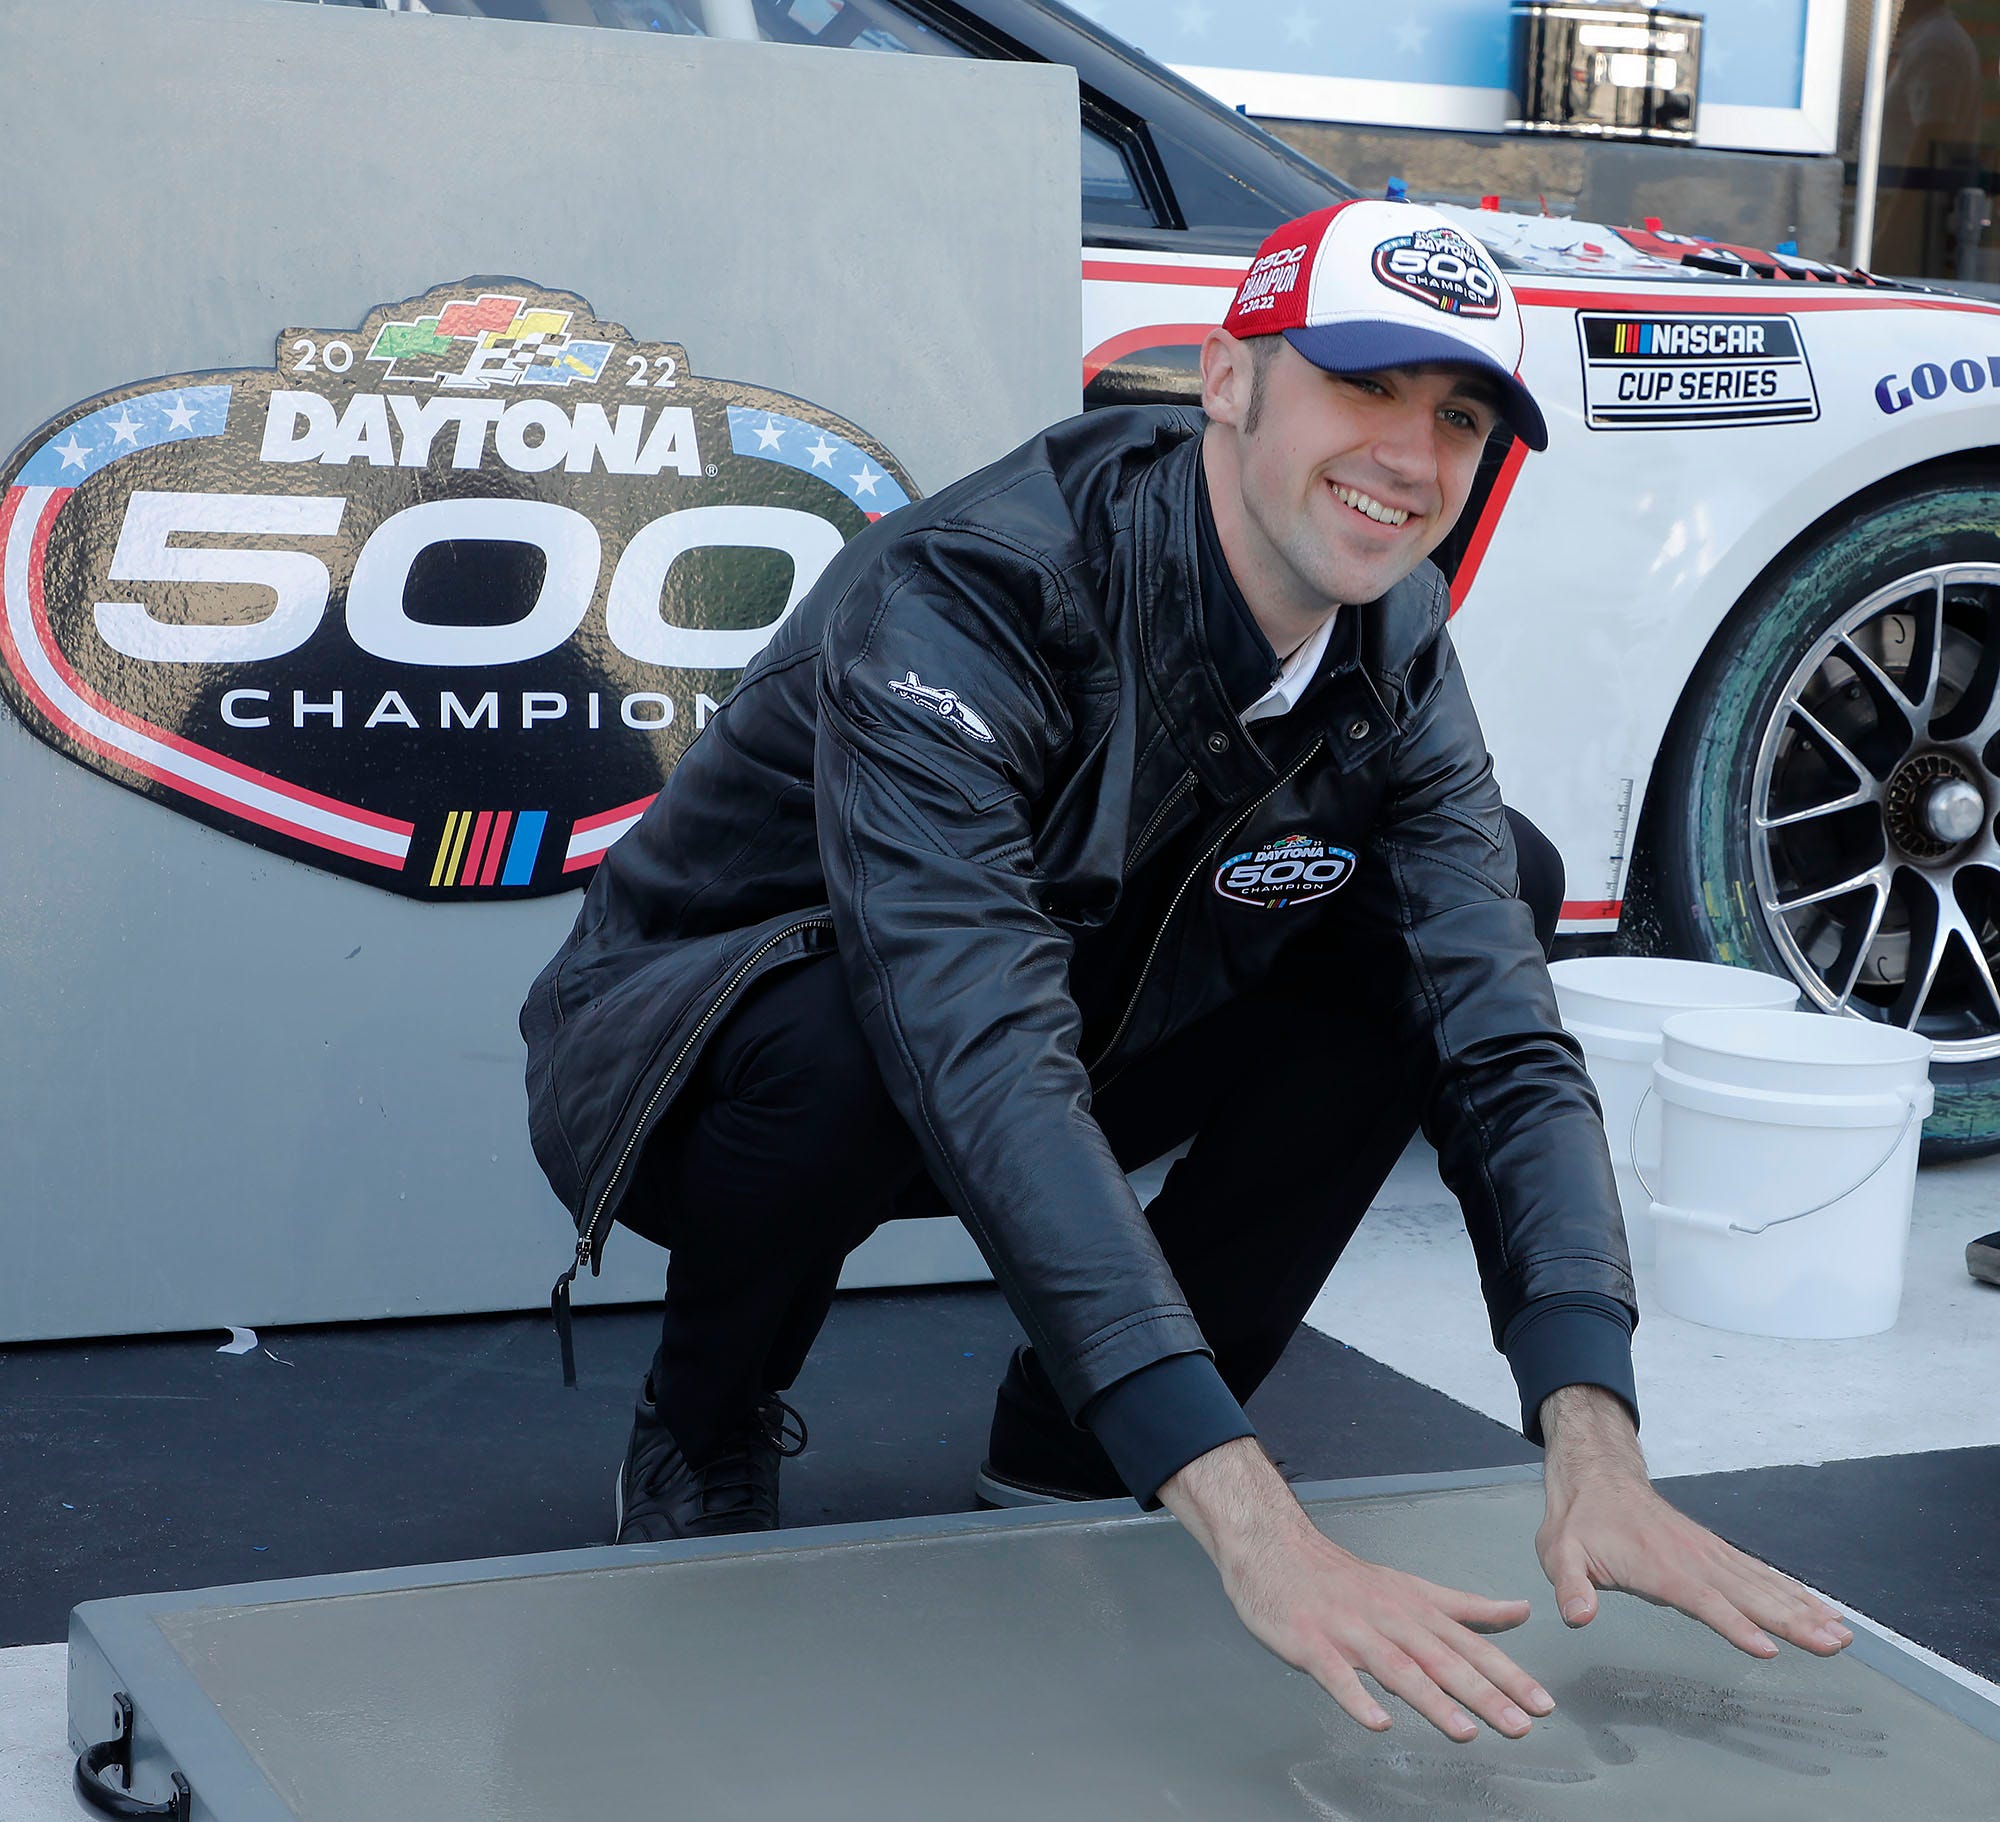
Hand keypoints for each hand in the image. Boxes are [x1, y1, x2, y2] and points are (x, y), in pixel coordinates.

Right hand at [1160, 1437, 1554, 1742]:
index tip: (1542, 1703)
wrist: (1276, 1551)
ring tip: (1463, 1731)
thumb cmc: (1344, 1578)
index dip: (1508, 1675)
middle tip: (1520, 1724)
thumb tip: (1519, 1611)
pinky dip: (1357, 1698)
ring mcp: (1349, 1631)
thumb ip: (1465, 1606)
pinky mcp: (1311, 1643)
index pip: (1470, 1646)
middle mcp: (1389, 1619)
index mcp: (1415, 1609)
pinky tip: (1377, 1722)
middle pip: (1442, 1660)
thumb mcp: (1411, 1586)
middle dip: (1484, 1694)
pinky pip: (1336, 1674)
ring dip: (1431, 1700)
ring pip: (1396, 1667)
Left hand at [1535, 1385, 1853, 1658]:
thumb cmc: (1579, 1521)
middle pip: (1750, 1595)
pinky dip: (1792, 1592)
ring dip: (1804, 1609)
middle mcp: (1693, 1559)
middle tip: (1834, 1645)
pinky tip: (1818, 1609)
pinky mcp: (1714, 1552)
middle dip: (1793, 1621)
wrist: (1596, 1476)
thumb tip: (1577, 1616)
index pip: (1703, 1600)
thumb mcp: (1559, 1554)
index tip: (1769, 1648)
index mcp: (1659, 1566)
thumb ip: (1570, 1586)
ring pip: (1764, 1584)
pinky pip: (1759, 1574)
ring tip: (1842, 1634)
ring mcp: (1708, 1553)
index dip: (1734, 1624)